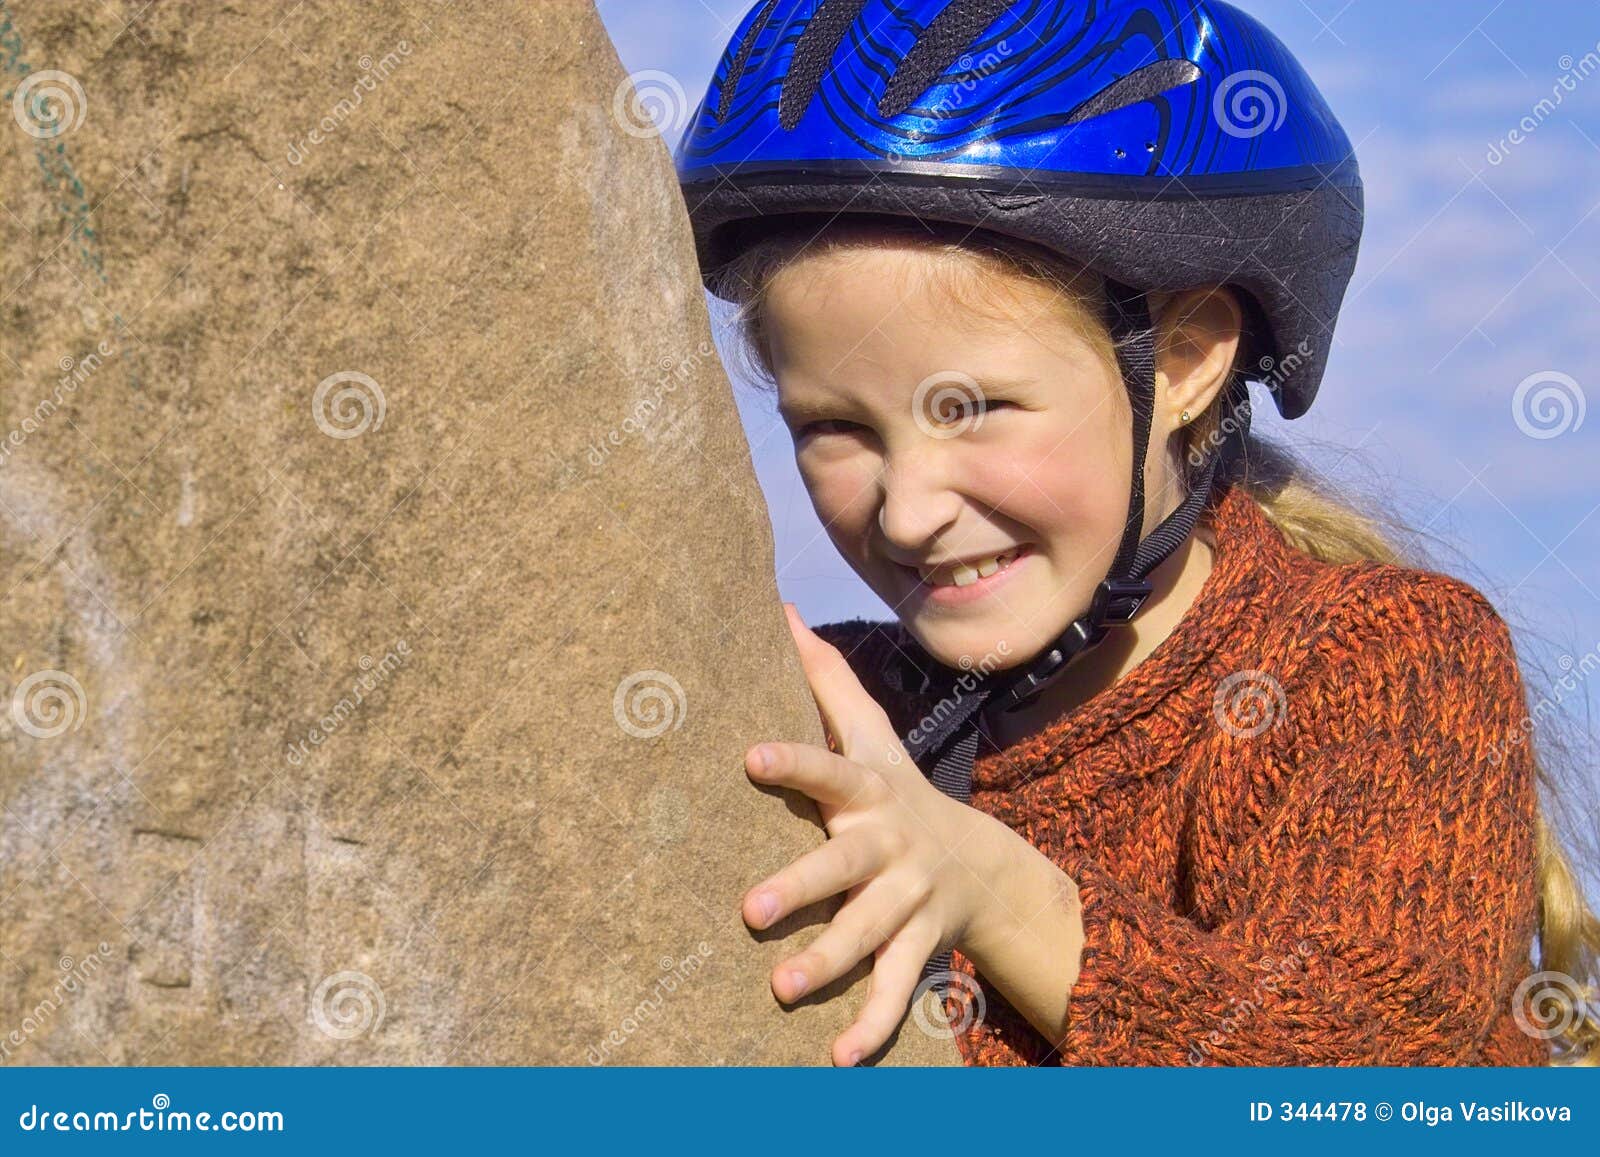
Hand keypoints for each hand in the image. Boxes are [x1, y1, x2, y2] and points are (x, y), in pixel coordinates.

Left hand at [742, 603, 1003, 1065]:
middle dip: (800, 886)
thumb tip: (777, 607)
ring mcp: (909, 899)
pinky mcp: (921, 944)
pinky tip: (839, 1057)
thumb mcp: (870, 734)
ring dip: (827, 962)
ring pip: (869, 934)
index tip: (747, 757)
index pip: (828, 769)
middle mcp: (889, 844)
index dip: (793, 762)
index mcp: (868, 790)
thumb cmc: (896, 788)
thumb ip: (824, 679)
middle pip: (843, 867)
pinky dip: (871, 1024)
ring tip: (781, 988)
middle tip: (747, 909)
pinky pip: (896, 987)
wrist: (982, 861)